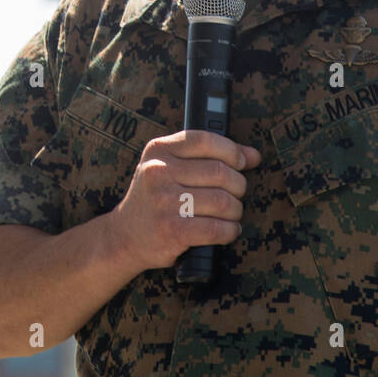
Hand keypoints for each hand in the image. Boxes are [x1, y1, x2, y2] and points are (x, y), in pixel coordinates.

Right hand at [108, 129, 261, 272]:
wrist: (124, 236)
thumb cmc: (155, 198)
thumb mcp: (171, 167)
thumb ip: (209, 156)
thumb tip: (253, 155)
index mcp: (158, 150)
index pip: (205, 140)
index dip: (232, 151)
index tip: (242, 162)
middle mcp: (158, 172)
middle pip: (220, 172)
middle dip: (238, 185)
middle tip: (235, 195)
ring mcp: (164, 202)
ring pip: (222, 201)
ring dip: (235, 211)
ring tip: (231, 214)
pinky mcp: (171, 231)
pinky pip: (216, 228)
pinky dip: (230, 231)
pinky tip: (228, 230)